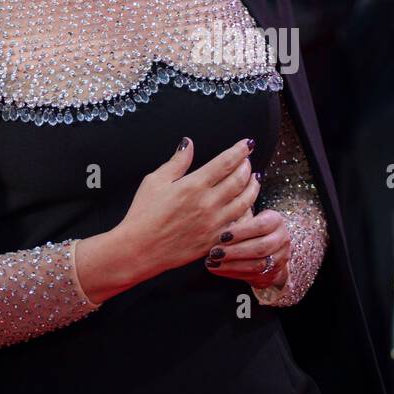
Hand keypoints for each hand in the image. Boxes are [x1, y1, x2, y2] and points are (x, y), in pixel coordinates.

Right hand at [108, 136, 261, 283]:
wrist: (139, 249)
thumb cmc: (143, 215)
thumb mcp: (155, 181)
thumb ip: (177, 162)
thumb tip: (188, 143)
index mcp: (194, 185)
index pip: (226, 162)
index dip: (240, 150)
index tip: (247, 144)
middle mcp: (208, 203)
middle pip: (239, 180)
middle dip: (247, 165)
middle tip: (247, 159)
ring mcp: (214, 223)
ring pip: (245, 201)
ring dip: (252, 187)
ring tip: (254, 178)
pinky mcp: (214, 239)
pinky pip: (239, 222)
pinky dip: (247, 210)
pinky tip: (246, 204)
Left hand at [205, 208, 289, 289]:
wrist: (267, 248)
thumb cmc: (250, 228)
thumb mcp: (247, 218)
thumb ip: (236, 218)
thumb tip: (217, 218)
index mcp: (276, 220)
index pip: (261, 225)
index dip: (241, 232)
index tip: (222, 236)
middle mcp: (282, 239)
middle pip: (261, 247)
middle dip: (235, 251)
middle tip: (215, 252)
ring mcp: (280, 258)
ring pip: (258, 264)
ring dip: (232, 264)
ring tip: (213, 262)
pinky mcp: (272, 273)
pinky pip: (252, 276)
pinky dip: (232, 273)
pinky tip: (217, 269)